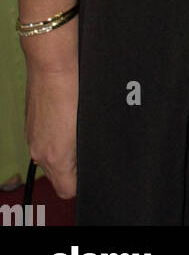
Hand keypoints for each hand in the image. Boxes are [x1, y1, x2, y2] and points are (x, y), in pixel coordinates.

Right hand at [25, 61, 77, 199]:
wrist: (52, 64)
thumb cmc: (75, 89)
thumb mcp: (88, 124)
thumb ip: (85, 148)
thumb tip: (89, 158)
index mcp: (55, 157)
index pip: (67, 190)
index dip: (82, 183)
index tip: (91, 169)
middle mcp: (39, 152)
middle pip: (56, 176)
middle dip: (72, 169)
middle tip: (88, 149)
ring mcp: (32, 137)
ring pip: (48, 158)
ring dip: (62, 153)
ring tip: (78, 132)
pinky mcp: (30, 124)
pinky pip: (42, 141)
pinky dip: (53, 138)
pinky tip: (66, 120)